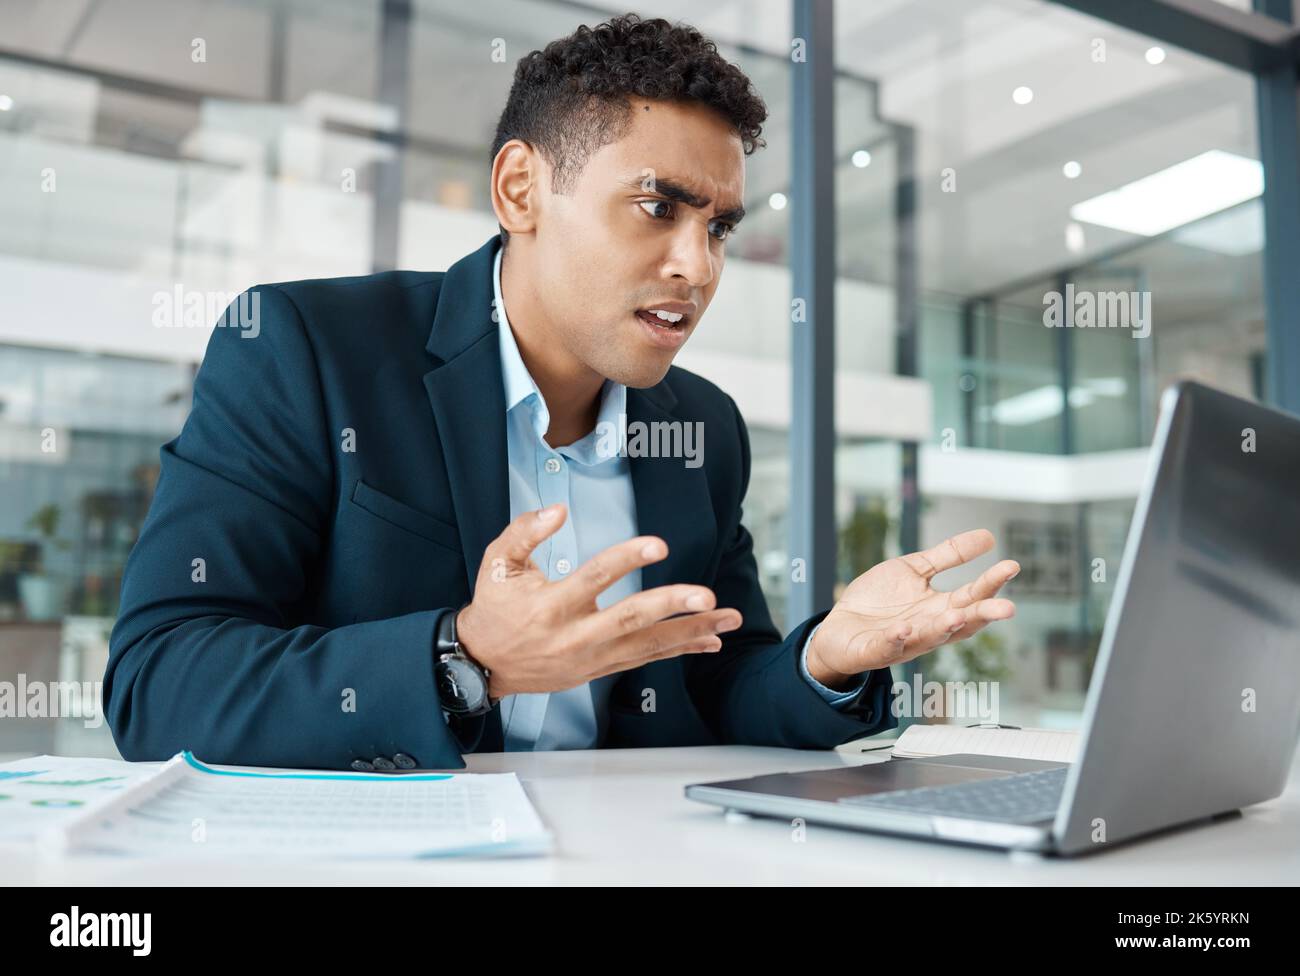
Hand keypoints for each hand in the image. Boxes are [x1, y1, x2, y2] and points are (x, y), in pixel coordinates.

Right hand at [456, 503, 742, 697]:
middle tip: (708, 596)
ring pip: (647, 646)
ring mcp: (591, 657)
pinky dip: (680, 649)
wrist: (483, 664)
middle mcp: (574, 636)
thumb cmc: (494, 606)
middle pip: (629, 620)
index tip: (658, 544)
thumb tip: (558, 510)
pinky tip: (710, 640)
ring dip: (692, 632)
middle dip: (672, 608)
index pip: (593, 579)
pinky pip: (646, 659)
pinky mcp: (601, 668)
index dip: (626, 560)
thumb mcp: (496, 562)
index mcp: (549, 606)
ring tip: (728, 619)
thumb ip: (524, 531)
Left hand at [806, 529, 1017, 687]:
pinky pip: (887, 647)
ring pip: (929, 638)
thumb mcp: (915, 570)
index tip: (1012, 565)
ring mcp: (903, 642)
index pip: (972, 597)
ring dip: (944, 628)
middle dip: (983, 615)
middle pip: (961, 623)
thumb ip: (948, 556)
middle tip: (1009, 608)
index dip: (992, 583)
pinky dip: (897, 640)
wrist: (838, 627)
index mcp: (939, 609)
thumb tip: (989, 536)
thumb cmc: (880, 601)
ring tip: (958, 615)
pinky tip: (904, 628)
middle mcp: (927, 628)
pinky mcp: (874, 651)